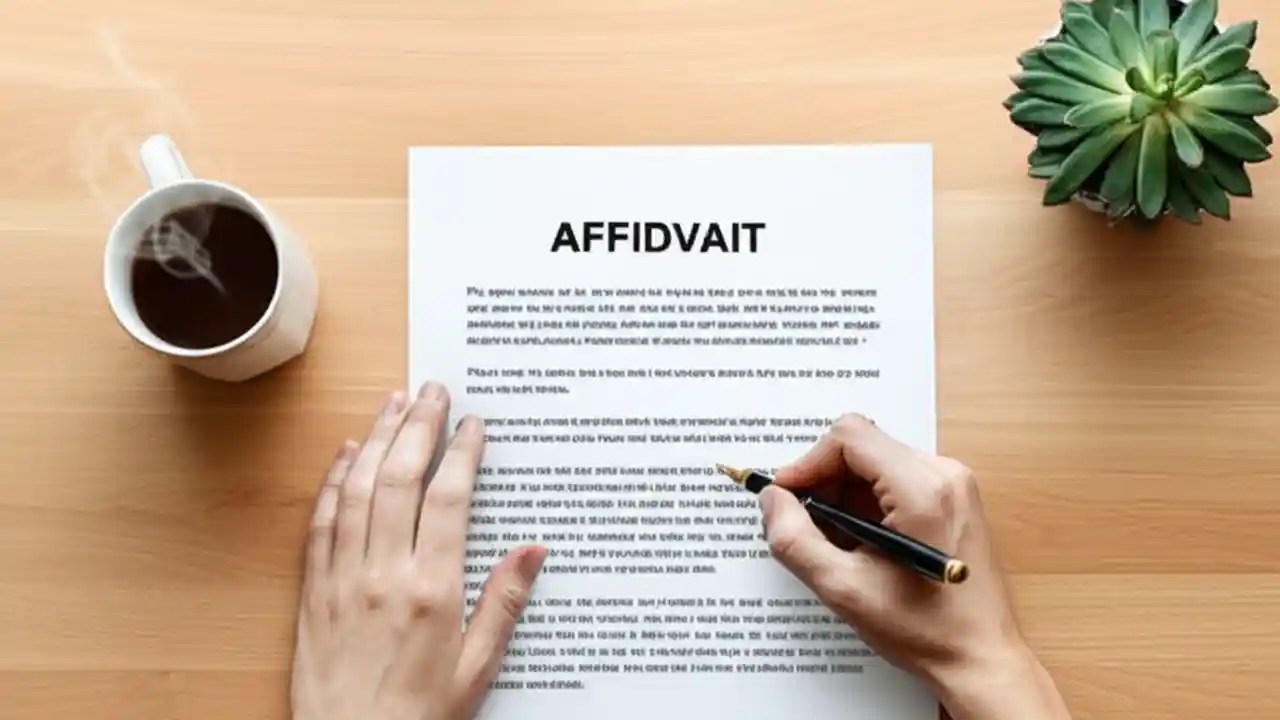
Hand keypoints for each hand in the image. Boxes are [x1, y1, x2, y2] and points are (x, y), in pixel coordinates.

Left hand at [291, 383, 545, 719]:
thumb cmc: (418, 716)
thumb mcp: (477, 668)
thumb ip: (504, 603)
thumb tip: (534, 549)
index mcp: (432, 590)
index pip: (448, 499)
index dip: (461, 453)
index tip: (472, 424)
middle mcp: (384, 573)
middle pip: (400, 479)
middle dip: (418, 426)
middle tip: (433, 390)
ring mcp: (343, 578)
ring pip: (359, 489)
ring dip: (377, 440)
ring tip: (394, 403)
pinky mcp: (314, 591)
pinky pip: (322, 522)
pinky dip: (334, 481)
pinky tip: (347, 454)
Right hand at [760, 414, 1070, 719]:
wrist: (981, 659)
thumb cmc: (925, 631)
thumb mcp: (844, 589)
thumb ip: (796, 539)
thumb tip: (771, 500)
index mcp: (922, 490)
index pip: (850, 437)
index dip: (808, 462)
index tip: (786, 496)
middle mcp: (943, 475)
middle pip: (862, 447)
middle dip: (824, 481)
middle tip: (806, 526)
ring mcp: (953, 485)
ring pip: (876, 462)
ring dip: (844, 494)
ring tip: (835, 543)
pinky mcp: (954, 499)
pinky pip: (896, 479)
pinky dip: (867, 502)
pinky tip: (861, 544)